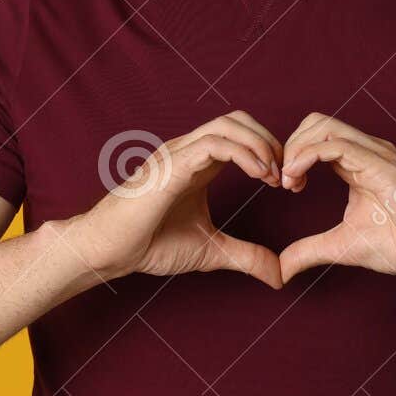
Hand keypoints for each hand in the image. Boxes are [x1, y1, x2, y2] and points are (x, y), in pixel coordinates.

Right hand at [63, 111, 284, 288]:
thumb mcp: (210, 251)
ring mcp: (178, 153)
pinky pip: (213, 144)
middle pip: (238, 119)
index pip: (240, 134)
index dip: (269, 150)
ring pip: (228, 125)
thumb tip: (279, 275)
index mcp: (198, 162)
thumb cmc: (149, 244)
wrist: (107, 251)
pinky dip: (244, 154)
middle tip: (288, 174)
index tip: (287, 183)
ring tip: (276, 176)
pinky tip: (261, 176)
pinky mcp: (171, 165)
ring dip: (260, 145)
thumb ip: (245, 257)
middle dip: (269, 141)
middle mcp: (188, 150)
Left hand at [276, 113, 395, 285]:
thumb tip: (280, 270)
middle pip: (315, 123)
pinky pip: (336, 145)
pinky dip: (308, 156)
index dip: (292, 156)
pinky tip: (297, 179)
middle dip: (289, 146)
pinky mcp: (381, 165)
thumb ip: (309, 251)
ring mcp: (375, 154)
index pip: (315, 138)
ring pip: (323, 127)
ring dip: (296, 149)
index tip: (284, 186)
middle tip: (283, 181)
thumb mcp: (342, 246)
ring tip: (289, 181)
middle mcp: (366, 151)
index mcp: (357, 163)